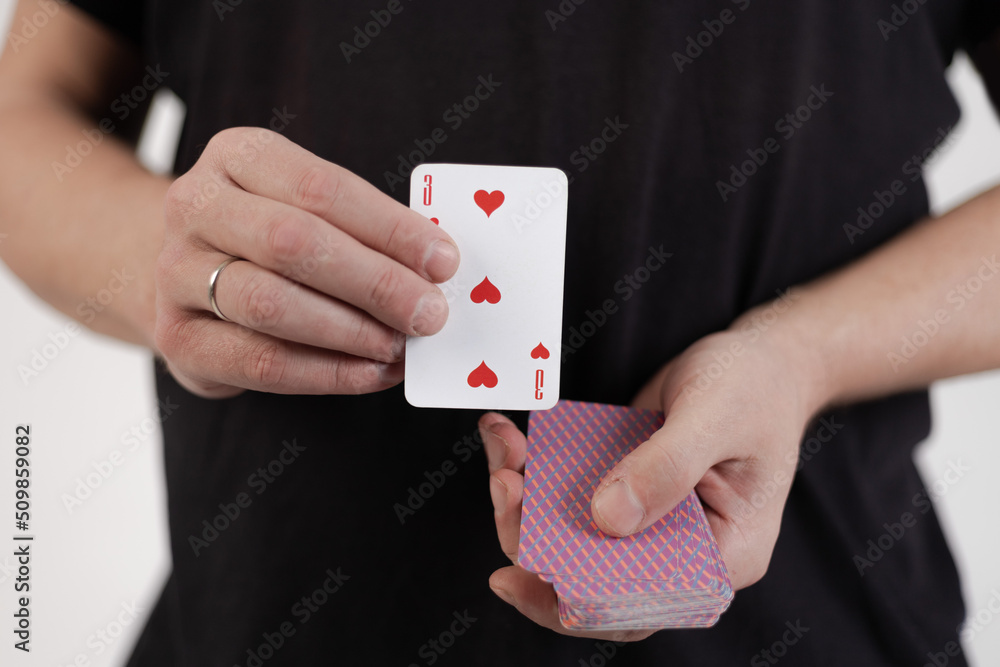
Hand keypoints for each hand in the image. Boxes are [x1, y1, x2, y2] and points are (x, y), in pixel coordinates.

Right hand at [154, 127, 459, 396]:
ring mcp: (174, 272)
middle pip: (292, 242)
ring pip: (270, 303)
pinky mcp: (176, 338)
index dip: (390, 228)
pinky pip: (259, 361)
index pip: (322, 188)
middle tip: (429, 313)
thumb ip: (363, 229)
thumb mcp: (308, 208)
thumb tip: (436, 268)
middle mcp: (194, 205)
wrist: (186, 275)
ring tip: (401, 346)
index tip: (444, 262)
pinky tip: (371, 372)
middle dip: (374, 282)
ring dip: (351, 331)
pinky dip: (326, 373)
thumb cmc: (270, 237)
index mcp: (238, 155)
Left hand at [481, 322, 823, 637]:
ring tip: (504, 451)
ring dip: (525, 501)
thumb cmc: (755, 388)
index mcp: (721, 556)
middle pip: (592, 578)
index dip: (579, 603)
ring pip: (569, 536)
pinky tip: (511, 438)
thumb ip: (666, 467)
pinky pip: (569, 494)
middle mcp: (680, 551)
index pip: (643, 607)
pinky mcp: (621, 488)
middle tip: (505, 487)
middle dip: (536, 540)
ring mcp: (647, 521)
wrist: (757, 358)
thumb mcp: (717, 417)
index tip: (526, 570)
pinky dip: (535, 469)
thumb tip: (607, 519)